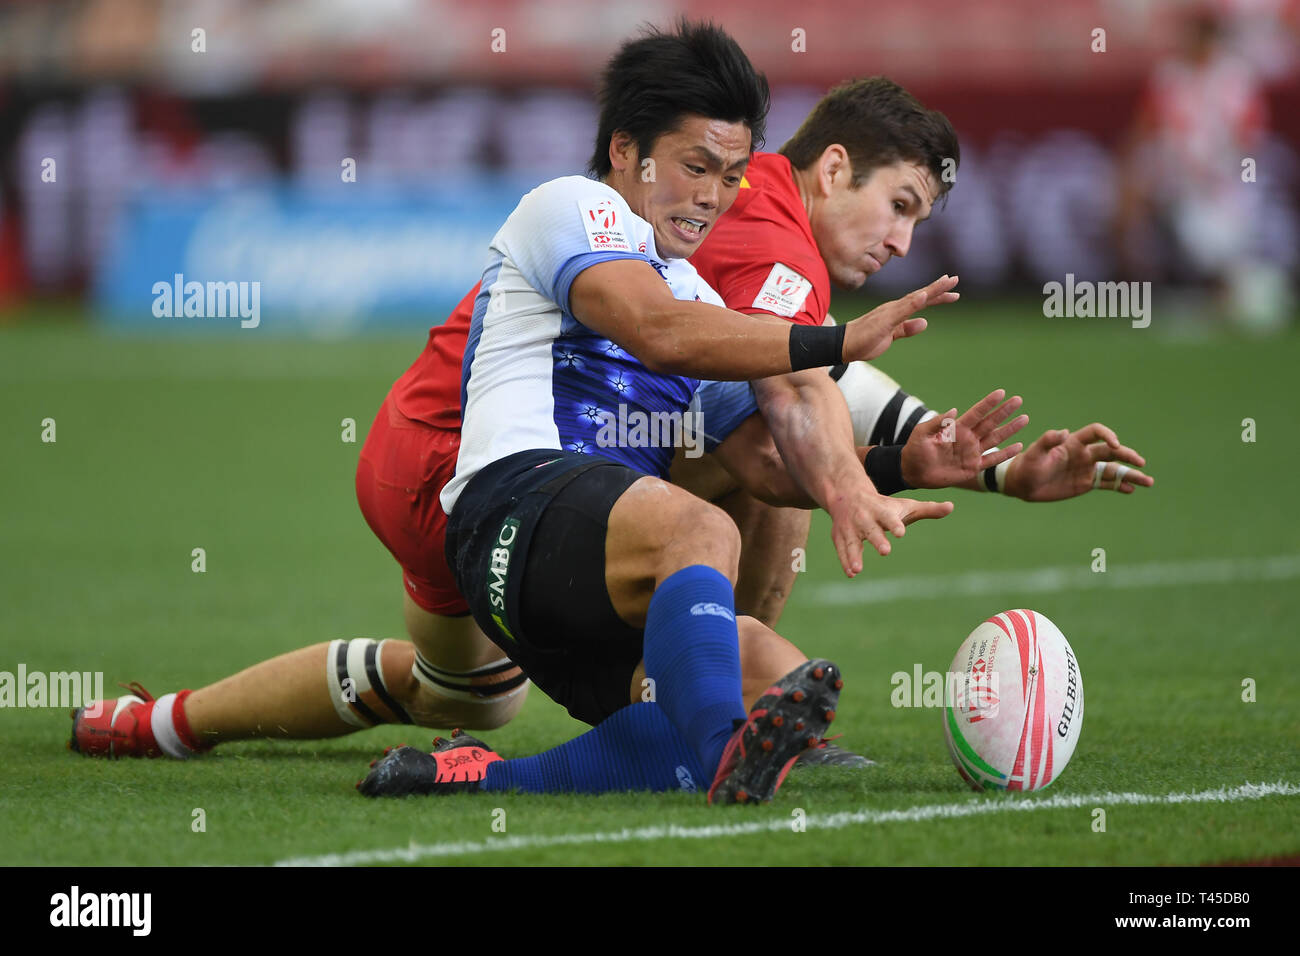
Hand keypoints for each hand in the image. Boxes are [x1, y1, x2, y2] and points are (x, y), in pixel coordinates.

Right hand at [826, 486, 953, 575]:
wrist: (847, 493)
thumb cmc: (883, 505)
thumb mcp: (904, 506)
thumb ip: (928, 509)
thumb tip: (951, 507)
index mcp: (882, 511)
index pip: (889, 517)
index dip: (895, 524)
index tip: (901, 532)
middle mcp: (865, 519)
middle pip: (871, 530)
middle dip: (877, 539)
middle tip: (885, 551)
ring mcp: (850, 528)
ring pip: (852, 542)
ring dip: (853, 555)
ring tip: (858, 570)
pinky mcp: (840, 536)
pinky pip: (842, 549)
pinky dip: (845, 561)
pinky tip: (851, 573)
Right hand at [842, 275, 959, 362]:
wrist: (842, 344)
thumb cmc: (863, 341)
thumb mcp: (890, 337)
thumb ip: (906, 329)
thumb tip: (924, 322)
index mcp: (897, 312)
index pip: (920, 301)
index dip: (937, 295)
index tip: (952, 291)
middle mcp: (894, 308)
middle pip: (921, 295)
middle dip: (939, 287)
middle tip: (955, 279)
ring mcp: (889, 312)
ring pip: (914, 298)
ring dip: (931, 290)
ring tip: (947, 282)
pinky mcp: (884, 319)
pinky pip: (901, 309)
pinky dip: (914, 302)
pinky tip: (924, 296)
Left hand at [900, 389, 1028, 488]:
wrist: (913, 471)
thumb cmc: (915, 450)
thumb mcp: (922, 433)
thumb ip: (937, 422)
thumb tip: (954, 410)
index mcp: (957, 428)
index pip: (976, 413)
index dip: (988, 403)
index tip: (1001, 392)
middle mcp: (968, 438)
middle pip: (990, 422)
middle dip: (1004, 411)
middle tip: (1018, 399)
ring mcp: (972, 452)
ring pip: (996, 438)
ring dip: (1010, 429)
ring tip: (1024, 418)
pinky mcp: (973, 467)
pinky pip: (992, 459)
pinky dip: (1006, 453)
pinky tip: (1018, 446)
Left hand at [1004, 423, 1153, 500]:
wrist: (1022, 484)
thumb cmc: (1026, 465)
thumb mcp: (1035, 453)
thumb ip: (1048, 441)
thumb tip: (1064, 431)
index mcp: (1073, 443)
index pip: (1096, 433)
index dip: (1108, 436)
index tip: (1115, 445)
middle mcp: (1084, 454)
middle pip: (1111, 452)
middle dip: (1127, 456)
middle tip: (1141, 462)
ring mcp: (1086, 469)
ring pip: (1113, 470)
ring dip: (1130, 474)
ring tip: (1148, 482)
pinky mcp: (1086, 483)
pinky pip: (1106, 484)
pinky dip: (1119, 486)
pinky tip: (1131, 490)